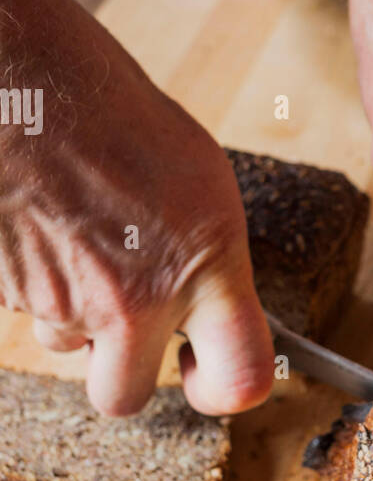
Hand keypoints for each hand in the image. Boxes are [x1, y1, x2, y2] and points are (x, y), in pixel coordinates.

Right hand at [0, 0, 272, 414]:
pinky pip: (26, 308)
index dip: (224, 390)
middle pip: (125, 396)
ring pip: (67, 344)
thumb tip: (203, 305)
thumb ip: (205, 259)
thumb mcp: (197, 180)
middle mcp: (137, 297)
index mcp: (205, 262)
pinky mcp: (8, 294)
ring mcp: (66, 301)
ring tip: (75, 235)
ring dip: (72, 311)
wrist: (22, 83)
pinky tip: (41, 223)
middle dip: (121, 369)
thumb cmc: (113, 113)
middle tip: (124, 325)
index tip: (206, 373)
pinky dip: (33, 279)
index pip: (242, 378)